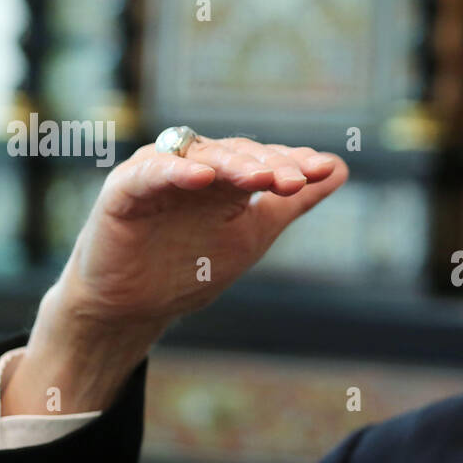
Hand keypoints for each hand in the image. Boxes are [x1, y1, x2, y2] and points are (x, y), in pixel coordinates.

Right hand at [61, 135, 347, 323]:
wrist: (133, 308)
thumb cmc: (188, 267)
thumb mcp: (251, 234)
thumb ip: (291, 203)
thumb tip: (338, 167)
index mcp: (224, 176)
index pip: (261, 159)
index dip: (292, 162)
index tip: (323, 170)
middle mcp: (192, 166)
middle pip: (236, 154)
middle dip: (269, 165)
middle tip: (298, 179)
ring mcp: (158, 174)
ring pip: (200, 157)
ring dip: (233, 164)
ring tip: (261, 176)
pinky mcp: (124, 189)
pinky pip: (151, 173)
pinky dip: (176, 171)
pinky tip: (203, 178)